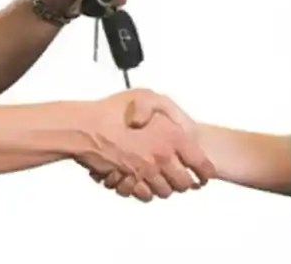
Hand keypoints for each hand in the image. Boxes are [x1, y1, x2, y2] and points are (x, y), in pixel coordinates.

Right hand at [76, 89, 213, 202]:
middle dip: (184, 182)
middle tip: (183, 178)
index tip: (205, 174)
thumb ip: (167, 109)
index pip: (201, 164)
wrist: (85, 128)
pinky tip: (143, 182)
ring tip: (161, 179)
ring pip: (165, 192)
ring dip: (165, 187)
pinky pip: (144, 195)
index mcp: (172, 137)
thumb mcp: (146, 96)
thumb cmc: (112, 111)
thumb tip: (176, 124)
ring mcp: (145, 172)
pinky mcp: (129, 181)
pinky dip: (145, 192)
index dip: (205, 172)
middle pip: (184, 183)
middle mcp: (161, 158)